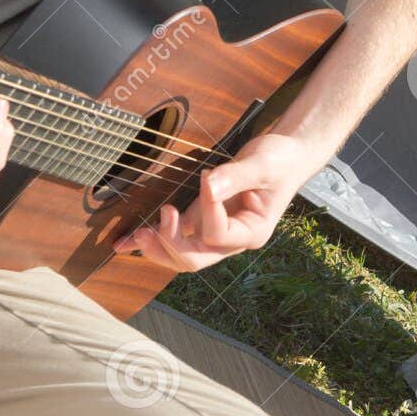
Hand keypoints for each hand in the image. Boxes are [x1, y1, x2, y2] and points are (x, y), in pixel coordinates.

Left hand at [112, 130, 314, 270]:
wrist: (287, 156)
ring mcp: (218, 234)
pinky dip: (156, 238)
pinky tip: (129, 239)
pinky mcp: (205, 221)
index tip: (206, 177)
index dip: (207, 209)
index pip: (219, 233)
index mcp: (253, 231)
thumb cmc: (281, 161)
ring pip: (183, 255)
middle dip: (170, 246)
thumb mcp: (262, 165)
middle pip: (196, 259)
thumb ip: (235, 176)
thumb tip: (208, 185)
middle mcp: (234, 240)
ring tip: (135, 236)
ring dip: (158, 248)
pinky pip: (178, 237)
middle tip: (150, 228)